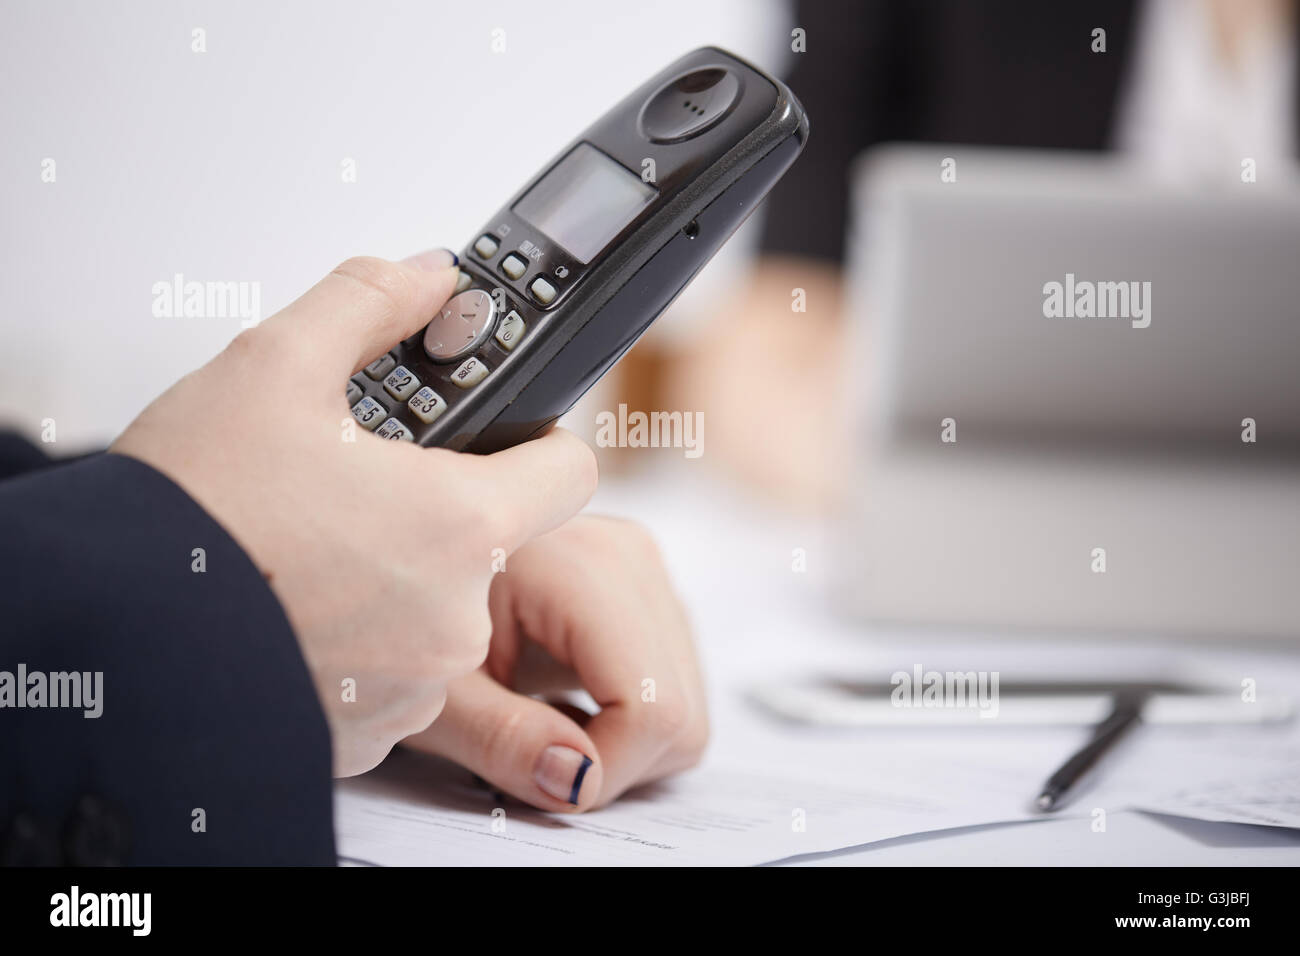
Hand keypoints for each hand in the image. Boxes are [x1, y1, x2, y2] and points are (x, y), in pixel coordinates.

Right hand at [111, 250, 597, 775]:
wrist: (105, 630)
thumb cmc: (190, 511)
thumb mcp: (274, 365)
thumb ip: (368, 303)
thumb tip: (427, 275)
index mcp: (460, 523)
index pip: (570, 473)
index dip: (540, 445)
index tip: (501, 441)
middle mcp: (455, 617)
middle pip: (492, 545)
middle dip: (437, 514)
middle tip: (358, 492)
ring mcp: (415, 684)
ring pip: (439, 613)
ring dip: (395, 582)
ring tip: (311, 553)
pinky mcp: (368, 733)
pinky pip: (393, 674)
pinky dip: (359, 644)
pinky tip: (295, 612)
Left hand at [403, 515, 707, 810]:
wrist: (391, 554)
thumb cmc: (399, 617)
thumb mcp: (430, 693)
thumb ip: (500, 738)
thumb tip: (577, 779)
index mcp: (581, 566)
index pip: (652, 707)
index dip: (601, 769)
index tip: (535, 777)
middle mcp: (630, 558)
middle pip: (679, 714)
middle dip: (611, 761)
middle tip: (530, 752)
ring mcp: (645, 571)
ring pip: (685, 709)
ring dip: (619, 745)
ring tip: (537, 720)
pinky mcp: (646, 591)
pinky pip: (674, 689)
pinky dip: (624, 722)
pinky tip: (559, 701)